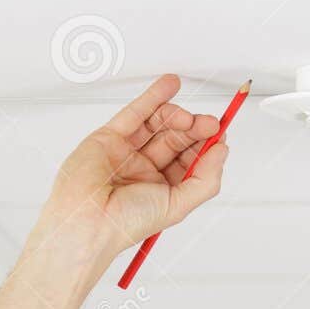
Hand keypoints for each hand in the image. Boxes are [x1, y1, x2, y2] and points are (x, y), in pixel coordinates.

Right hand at [34, 73, 229, 262]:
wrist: (88, 220)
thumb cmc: (125, 223)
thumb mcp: (178, 205)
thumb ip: (205, 179)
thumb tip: (221, 151)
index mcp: (163, 189)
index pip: (190, 161)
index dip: (206, 146)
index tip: (220, 135)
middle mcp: (145, 170)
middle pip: (176, 140)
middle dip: (194, 129)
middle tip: (208, 123)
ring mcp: (128, 152)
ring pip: (158, 124)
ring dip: (177, 115)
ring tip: (188, 117)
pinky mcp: (110, 137)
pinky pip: (136, 112)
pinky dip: (154, 97)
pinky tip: (170, 85)